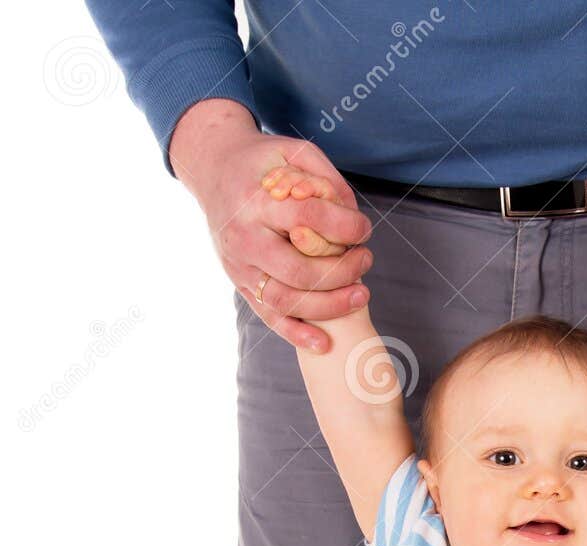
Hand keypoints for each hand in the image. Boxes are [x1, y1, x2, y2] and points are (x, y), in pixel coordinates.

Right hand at [169, 99, 372, 351]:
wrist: (213, 170)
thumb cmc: (262, 161)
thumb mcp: (293, 152)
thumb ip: (326, 178)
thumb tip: (354, 216)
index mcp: (257, 201)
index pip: (308, 220)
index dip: (345, 228)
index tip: (364, 229)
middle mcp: (245, 238)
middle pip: (299, 270)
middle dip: (342, 272)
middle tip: (366, 261)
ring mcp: (239, 267)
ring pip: (287, 300)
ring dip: (329, 306)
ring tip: (361, 295)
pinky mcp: (240, 285)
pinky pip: (269, 317)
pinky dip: (296, 334)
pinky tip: (324, 343)